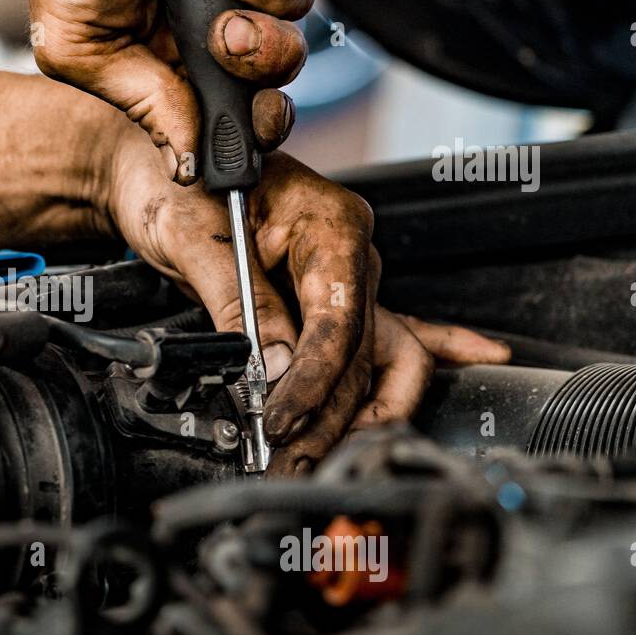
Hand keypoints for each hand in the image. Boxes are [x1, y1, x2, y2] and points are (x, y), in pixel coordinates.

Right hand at [15, 0, 313, 179]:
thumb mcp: (78, 47)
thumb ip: (139, 105)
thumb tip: (185, 165)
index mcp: (170, 63)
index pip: (235, 115)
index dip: (254, 127)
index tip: (250, 122)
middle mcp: (213, 20)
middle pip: (280, 69)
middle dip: (261, 59)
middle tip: (224, 36)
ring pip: (298, 8)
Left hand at [104, 129, 511, 474]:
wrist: (157, 170)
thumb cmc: (176, 186)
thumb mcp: (196, 237)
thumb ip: (239, 300)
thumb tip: (273, 366)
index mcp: (329, 224)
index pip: (339, 320)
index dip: (313, 380)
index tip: (281, 421)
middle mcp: (350, 252)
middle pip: (364, 353)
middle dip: (332, 418)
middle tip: (290, 465)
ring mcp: (345, 278)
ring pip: (376, 359)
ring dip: (351, 419)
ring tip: (320, 464)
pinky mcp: (326, 300)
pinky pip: (384, 336)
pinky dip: (422, 358)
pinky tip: (477, 356)